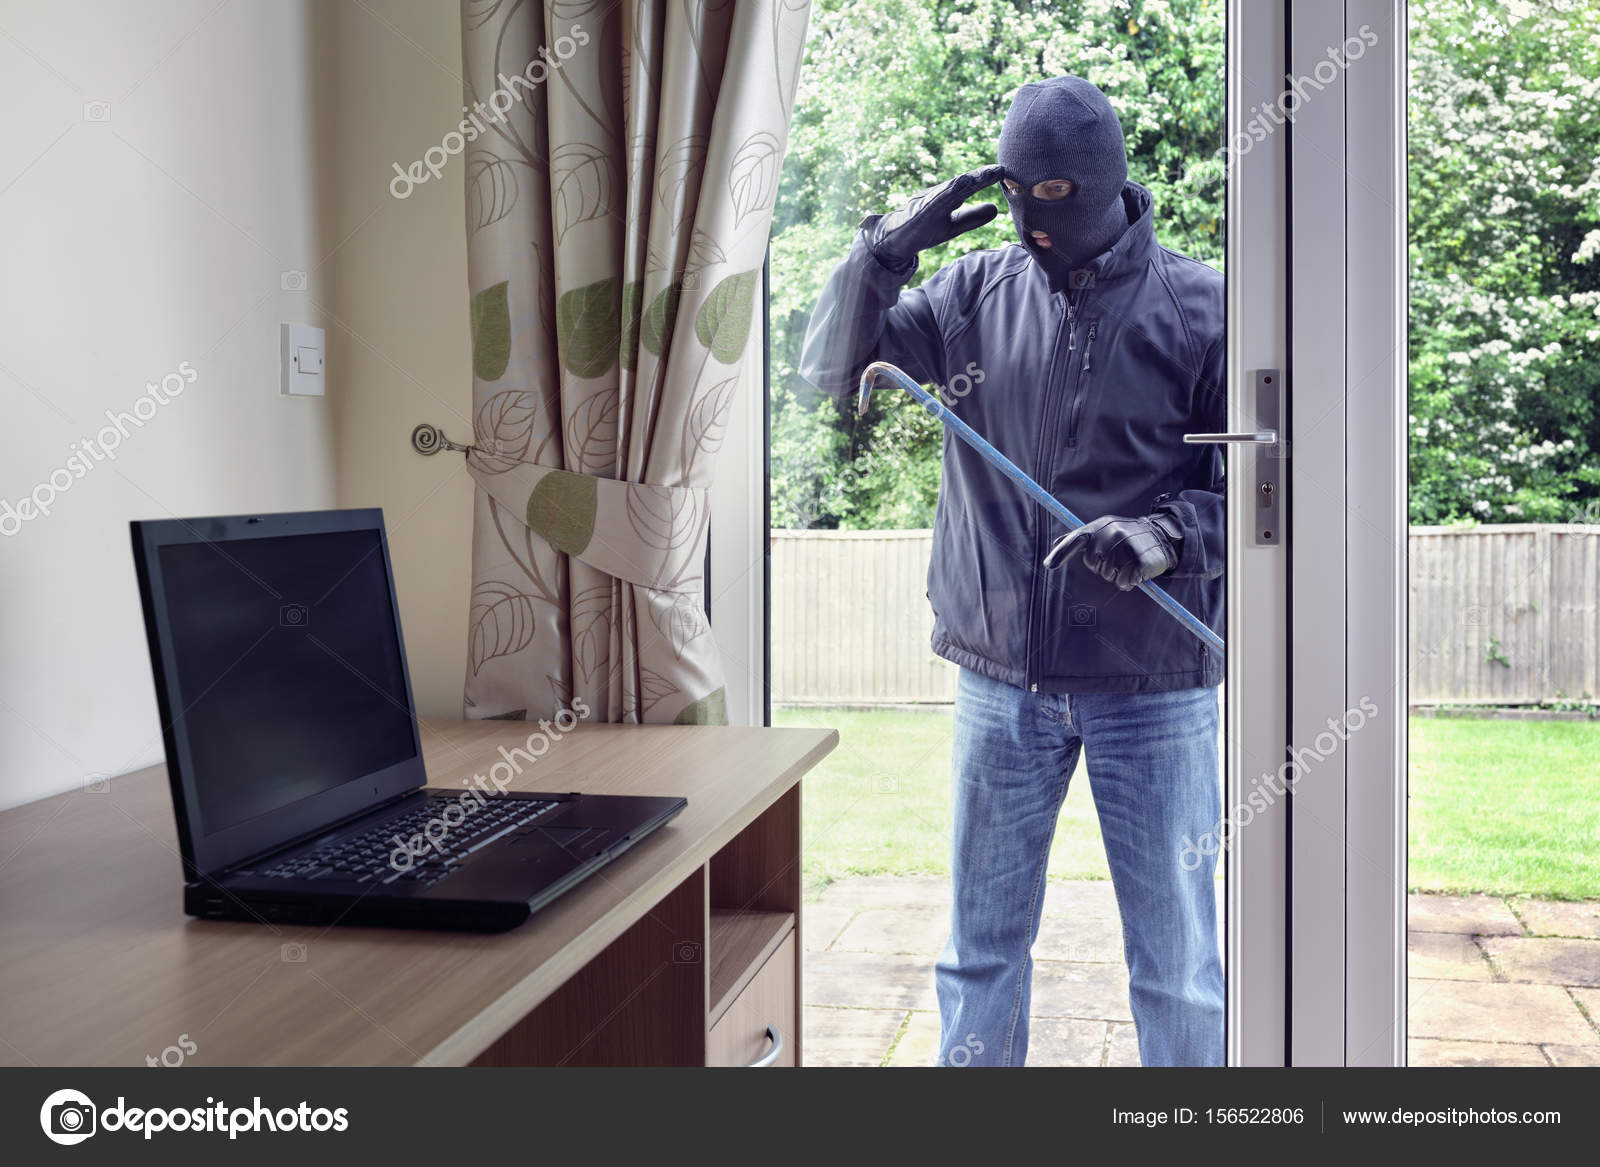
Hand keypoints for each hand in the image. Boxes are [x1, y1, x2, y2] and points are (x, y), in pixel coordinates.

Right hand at [862, 164, 1003, 268]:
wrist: (893, 241)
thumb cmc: (923, 231)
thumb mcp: (953, 226)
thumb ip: (972, 218)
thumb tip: (996, 209)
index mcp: (948, 196)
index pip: (970, 185)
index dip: (986, 178)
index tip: (1004, 171)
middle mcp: (938, 194)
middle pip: (963, 182)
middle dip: (981, 175)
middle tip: (1000, 169)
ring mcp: (927, 201)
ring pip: (950, 188)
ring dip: (968, 180)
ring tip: (984, 174)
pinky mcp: (919, 212)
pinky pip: (934, 200)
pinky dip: (948, 193)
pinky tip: (959, 187)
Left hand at [1044, 512, 1183, 589]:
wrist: (1160, 535)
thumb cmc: (1124, 536)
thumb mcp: (1102, 529)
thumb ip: (1080, 537)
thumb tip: (1056, 542)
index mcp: (1099, 527)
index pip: (1075, 539)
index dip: (1060, 553)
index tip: (1048, 565)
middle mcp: (1111, 534)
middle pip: (1094, 565)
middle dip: (1104, 566)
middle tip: (1119, 556)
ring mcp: (1126, 546)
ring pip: (1109, 576)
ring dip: (1118, 575)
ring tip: (1128, 562)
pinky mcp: (1139, 561)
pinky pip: (1124, 582)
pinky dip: (1129, 581)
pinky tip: (1136, 570)